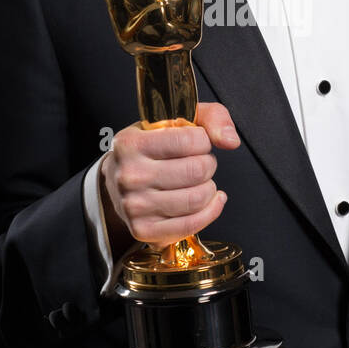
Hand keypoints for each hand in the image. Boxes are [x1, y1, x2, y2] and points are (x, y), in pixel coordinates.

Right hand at [99, 102, 239, 249]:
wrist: (118, 179)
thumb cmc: (151, 148)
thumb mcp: (174, 120)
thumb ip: (210, 118)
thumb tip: (230, 140)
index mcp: (131, 143)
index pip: (190, 140)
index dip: (203, 141)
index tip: (196, 144)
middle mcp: (130, 175)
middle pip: (197, 171)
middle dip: (207, 165)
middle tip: (198, 164)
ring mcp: (134, 206)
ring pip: (197, 199)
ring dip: (208, 189)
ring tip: (199, 182)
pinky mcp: (143, 230)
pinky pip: (191, 224)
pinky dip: (209, 212)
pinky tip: (209, 201)